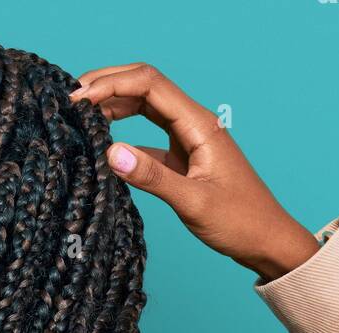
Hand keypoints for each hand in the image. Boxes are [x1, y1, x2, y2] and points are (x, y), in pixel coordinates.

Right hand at [70, 64, 318, 281]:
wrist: (268, 241)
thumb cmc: (240, 223)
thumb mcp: (194, 203)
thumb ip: (153, 177)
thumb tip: (110, 153)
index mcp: (199, 125)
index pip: (148, 84)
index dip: (110, 84)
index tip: (78, 99)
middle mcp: (193, 123)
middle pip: (144, 86)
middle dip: (107, 85)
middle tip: (70, 99)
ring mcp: (188, 139)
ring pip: (145, 107)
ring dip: (113, 104)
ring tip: (80, 115)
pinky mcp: (183, 158)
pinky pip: (148, 134)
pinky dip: (124, 132)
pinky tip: (105, 143)